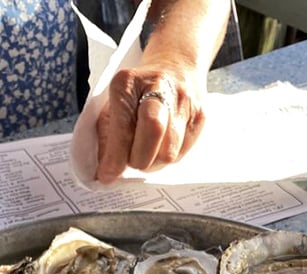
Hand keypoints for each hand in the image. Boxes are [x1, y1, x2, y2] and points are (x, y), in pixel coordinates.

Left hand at [95, 61, 204, 183]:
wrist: (176, 65)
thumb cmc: (138, 91)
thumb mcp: (113, 105)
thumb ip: (107, 136)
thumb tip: (106, 171)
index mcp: (129, 82)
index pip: (123, 127)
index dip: (115, 157)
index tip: (107, 175)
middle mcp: (159, 87)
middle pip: (152, 133)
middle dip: (138, 159)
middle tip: (131, 161)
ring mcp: (183, 101)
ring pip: (168, 152)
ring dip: (153, 161)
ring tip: (146, 151)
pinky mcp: (200, 116)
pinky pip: (182, 153)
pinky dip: (167, 156)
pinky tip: (162, 144)